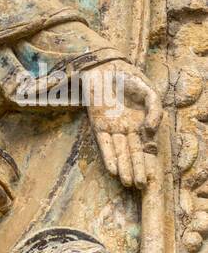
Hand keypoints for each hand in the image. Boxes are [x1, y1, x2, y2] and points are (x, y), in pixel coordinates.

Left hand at [85, 61, 162, 188]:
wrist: (106, 66)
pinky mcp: (98, 124)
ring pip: (119, 152)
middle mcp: (126, 129)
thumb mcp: (149, 93)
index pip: (145, 147)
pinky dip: (109, 156)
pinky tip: (113, 170)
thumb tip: (151, 131)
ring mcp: (112, 127)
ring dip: (123, 167)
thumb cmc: (129, 78)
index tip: (151, 176)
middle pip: (132, 153)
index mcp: (140, 123)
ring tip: (128, 182)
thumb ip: (155, 111)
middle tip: (140, 186)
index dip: (147, 161)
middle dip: (136, 170)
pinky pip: (104, 143)